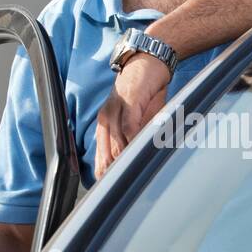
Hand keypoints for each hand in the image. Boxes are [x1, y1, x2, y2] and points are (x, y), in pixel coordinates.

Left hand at [94, 52, 169, 179]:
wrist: (150, 61)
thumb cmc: (145, 92)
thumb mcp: (139, 119)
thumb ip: (136, 138)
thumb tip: (137, 160)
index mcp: (106, 124)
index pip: (101, 154)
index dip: (104, 172)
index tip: (109, 189)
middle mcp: (106, 118)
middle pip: (105, 152)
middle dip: (112, 172)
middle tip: (118, 189)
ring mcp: (116, 109)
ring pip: (116, 142)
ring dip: (123, 160)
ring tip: (130, 176)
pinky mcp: (129, 102)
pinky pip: (128, 127)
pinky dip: (132, 141)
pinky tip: (137, 153)